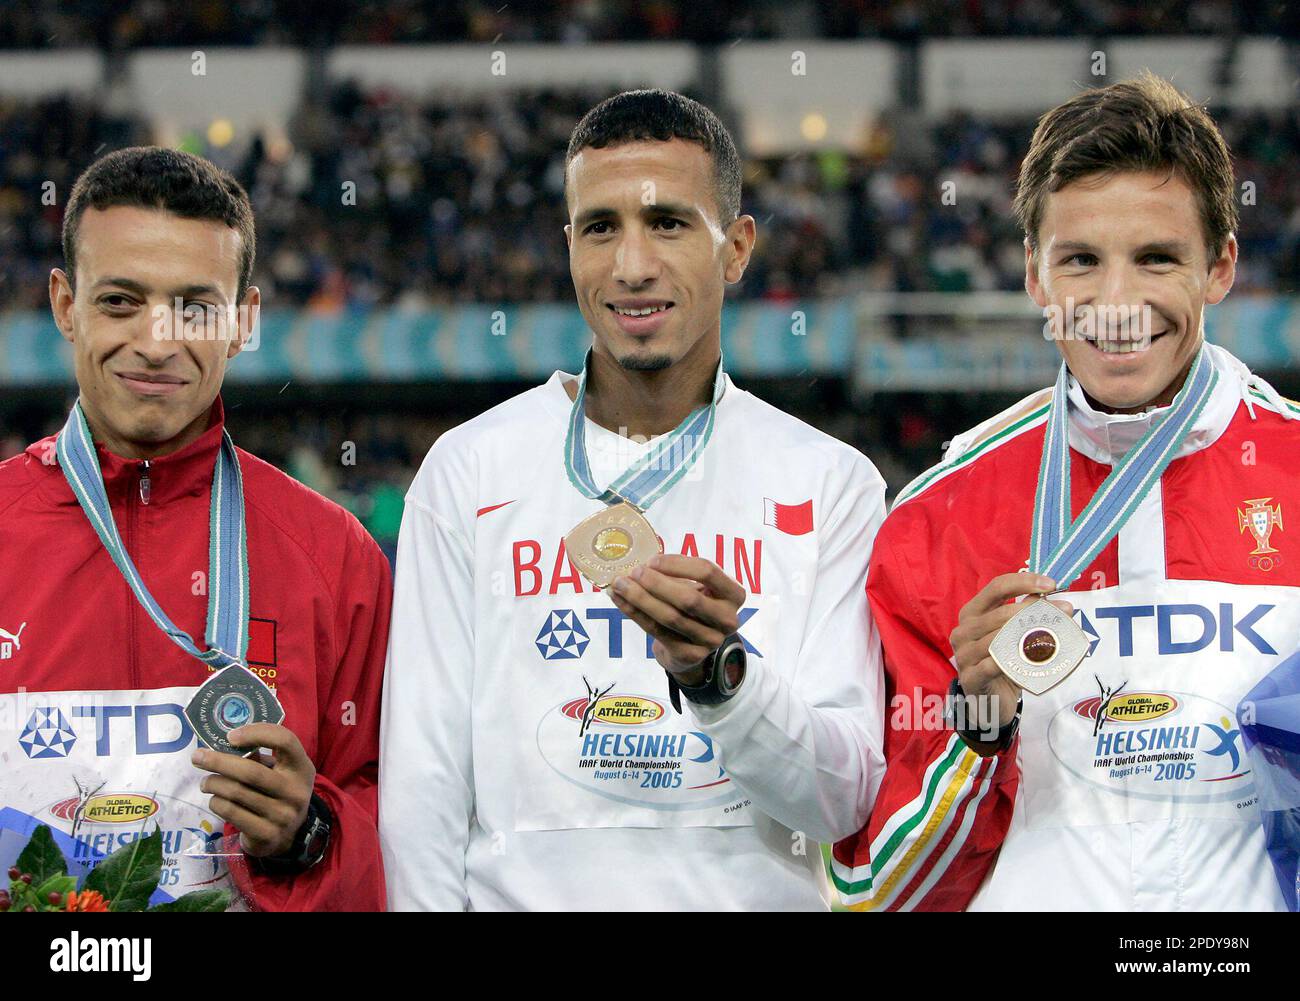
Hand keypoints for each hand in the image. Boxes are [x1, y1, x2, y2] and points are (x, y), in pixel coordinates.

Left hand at [192, 723, 315, 857]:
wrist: (287, 836)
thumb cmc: (277, 793)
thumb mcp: (279, 773)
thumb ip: (259, 758)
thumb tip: (224, 745)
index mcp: (301, 768)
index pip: (285, 741)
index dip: (257, 733)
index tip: (231, 736)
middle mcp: (296, 791)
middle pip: (251, 771)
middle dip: (218, 761)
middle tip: (197, 756)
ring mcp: (282, 815)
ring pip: (236, 792)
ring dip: (213, 783)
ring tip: (206, 782)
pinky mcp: (266, 834)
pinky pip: (231, 812)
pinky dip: (216, 802)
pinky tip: (215, 799)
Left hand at [608, 554, 744, 684]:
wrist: (693, 649)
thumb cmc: (694, 608)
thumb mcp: (697, 588)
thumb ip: (678, 575)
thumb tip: (641, 563)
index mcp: (733, 595)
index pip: (707, 572)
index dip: (677, 564)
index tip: (652, 560)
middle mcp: (727, 619)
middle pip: (688, 598)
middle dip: (657, 583)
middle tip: (634, 572)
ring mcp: (709, 640)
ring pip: (669, 616)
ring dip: (640, 598)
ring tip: (619, 584)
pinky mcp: (688, 654)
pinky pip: (656, 630)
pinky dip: (634, 612)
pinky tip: (618, 599)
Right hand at [949, 573, 1074, 733]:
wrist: (989, 700)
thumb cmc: (1002, 662)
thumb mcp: (1012, 635)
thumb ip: (1026, 615)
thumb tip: (1054, 599)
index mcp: (972, 613)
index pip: (995, 588)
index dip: (1023, 582)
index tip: (1051, 584)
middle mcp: (963, 630)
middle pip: (1000, 613)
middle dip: (1035, 610)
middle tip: (1065, 611)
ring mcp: (963, 655)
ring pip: (998, 639)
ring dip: (1031, 636)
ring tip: (1057, 636)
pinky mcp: (970, 678)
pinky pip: (993, 666)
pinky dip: (1015, 662)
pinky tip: (1033, 661)